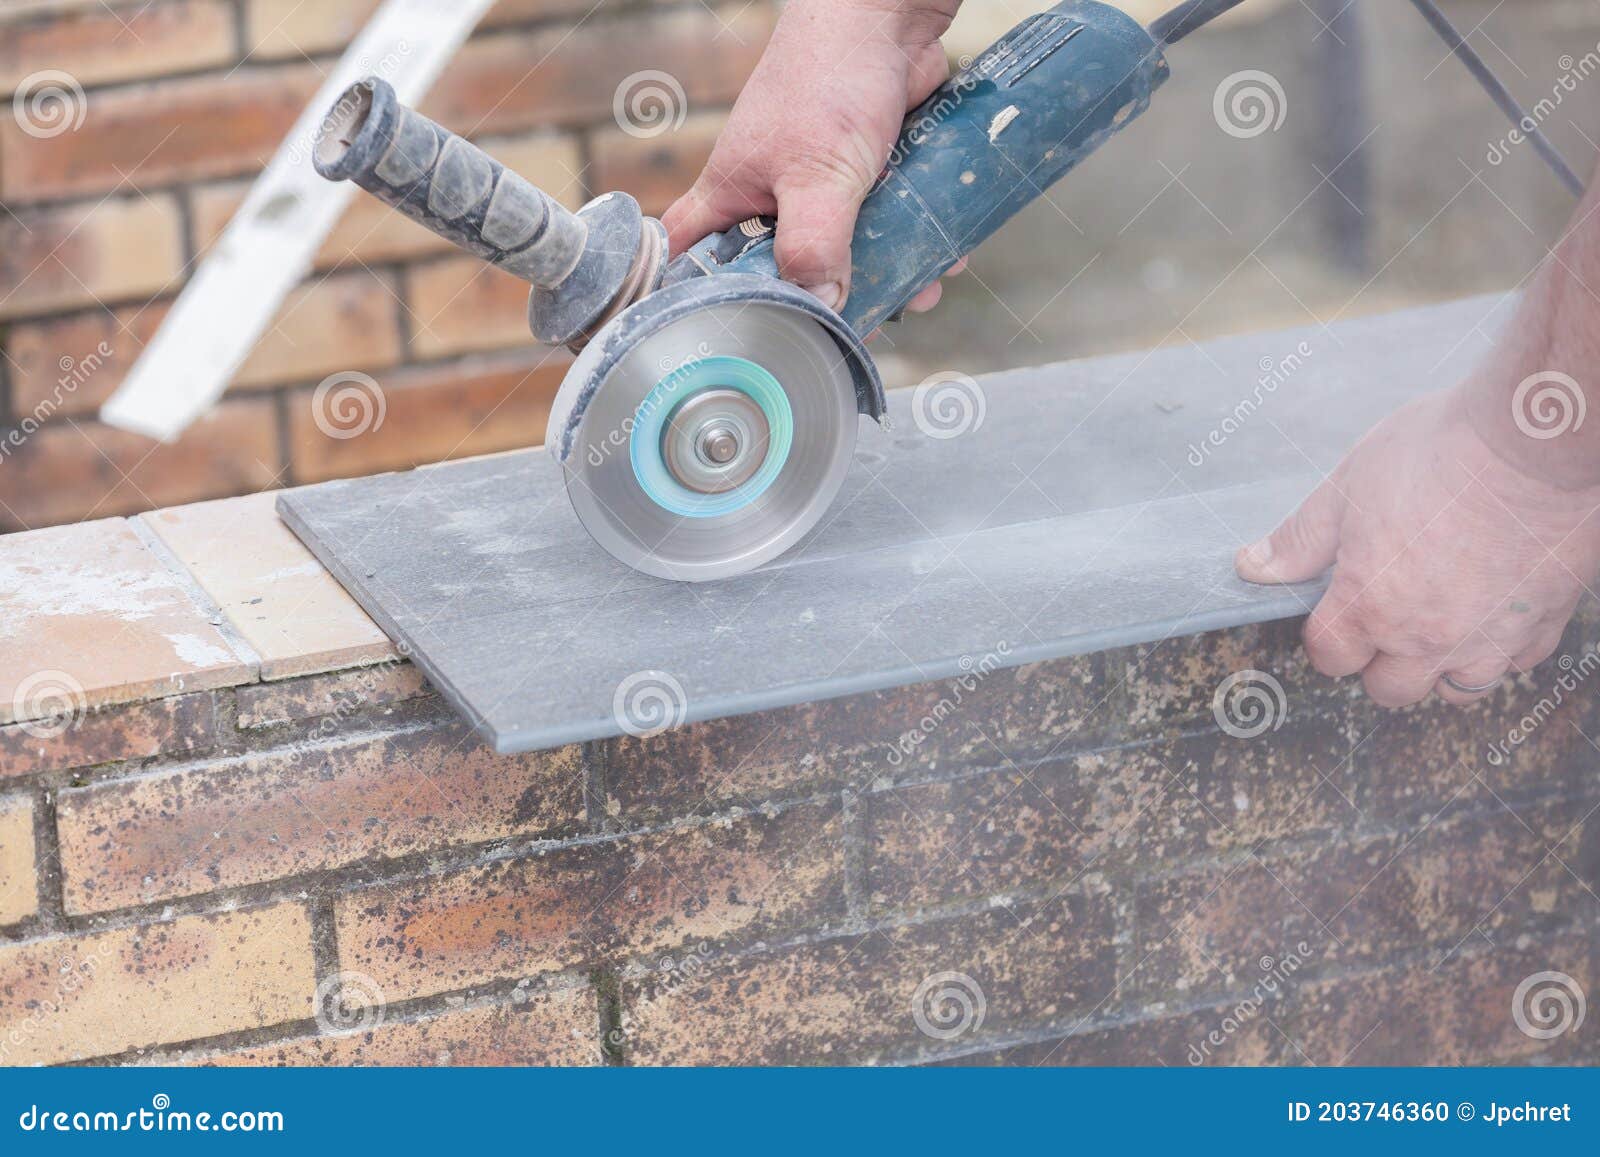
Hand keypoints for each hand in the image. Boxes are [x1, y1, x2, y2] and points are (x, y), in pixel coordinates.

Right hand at [662, 0, 961, 313]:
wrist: (887, 16)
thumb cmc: (830, 78)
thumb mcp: (818, 177)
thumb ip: (815, 245)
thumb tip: (820, 305)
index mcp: (733, 189)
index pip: (688, 248)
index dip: (690, 289)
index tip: (709, 329)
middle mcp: (771, 188)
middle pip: (783, 263)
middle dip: (822, 295)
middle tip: (857, 325)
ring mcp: (820, 178)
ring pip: (846, 245)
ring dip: (885, 272)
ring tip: (920, 294)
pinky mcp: (868, 165)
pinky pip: (886, 216)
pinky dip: (912, 237)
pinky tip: (944, 255)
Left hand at [1235, 386, 1599, 705]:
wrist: (1535, 439)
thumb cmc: (1440, 453)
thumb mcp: (1348, 486)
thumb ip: (1301, 539)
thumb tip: (1254, 566)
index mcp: (1369, 607)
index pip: (1330, 657)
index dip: (1326, 638)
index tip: (1334, 615)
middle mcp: (1427, 638)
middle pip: (1389, 689)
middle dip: (1377, 662)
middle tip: (1383, 618)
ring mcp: (1490, 637)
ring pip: (1456, 690)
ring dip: (1439, 668)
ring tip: (1435, 624)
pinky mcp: (1544, 622)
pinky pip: (1518, 663)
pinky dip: (1501, 648)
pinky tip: (1492, 611)